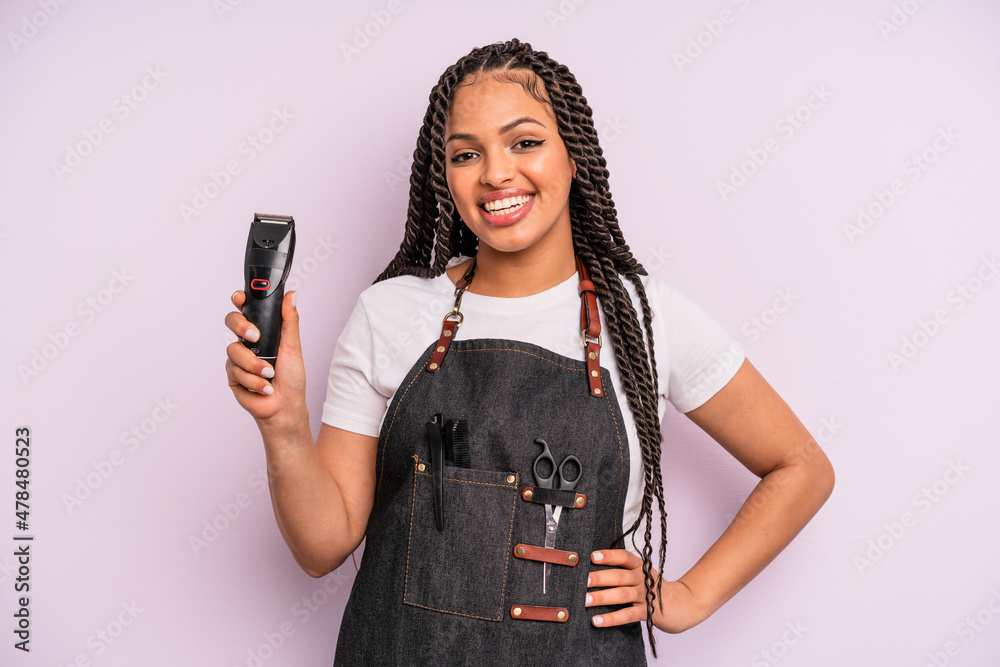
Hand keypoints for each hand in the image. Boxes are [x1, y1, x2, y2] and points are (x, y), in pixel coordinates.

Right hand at [224, 290, 307, 430]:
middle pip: (231, 322)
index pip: (247, 310)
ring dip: (254, 364)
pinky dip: (253, 380)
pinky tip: (265, 387)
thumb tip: (292, 295)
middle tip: (255, 336)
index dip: (240, 300)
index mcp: (263, 332)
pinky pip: (235, 370)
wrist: (285, 407)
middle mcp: (248, 342)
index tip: (241, 297)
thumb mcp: (293, 347)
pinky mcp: (232, 375)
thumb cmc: (292, 378)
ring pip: (233, 350)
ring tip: (270, 374)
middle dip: (241, 327)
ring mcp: (238, 358)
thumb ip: (290, 321)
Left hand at [585, 549, 701, 633]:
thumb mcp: (642, 576)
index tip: (592, 556)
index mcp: (640, 566)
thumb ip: (623, 573)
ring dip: (602, 597)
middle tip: (582, 581)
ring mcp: (646, 594)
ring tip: (585, 601)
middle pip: (619, 576)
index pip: (624, 557)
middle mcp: (642, 578)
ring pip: (622, 594)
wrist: (684, 604)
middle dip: (599, 578)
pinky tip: (597, 621)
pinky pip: (628, 615)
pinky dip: (611, 618)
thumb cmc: (655, 589)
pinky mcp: (649, 611)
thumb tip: (592, 573)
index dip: (608, 556)